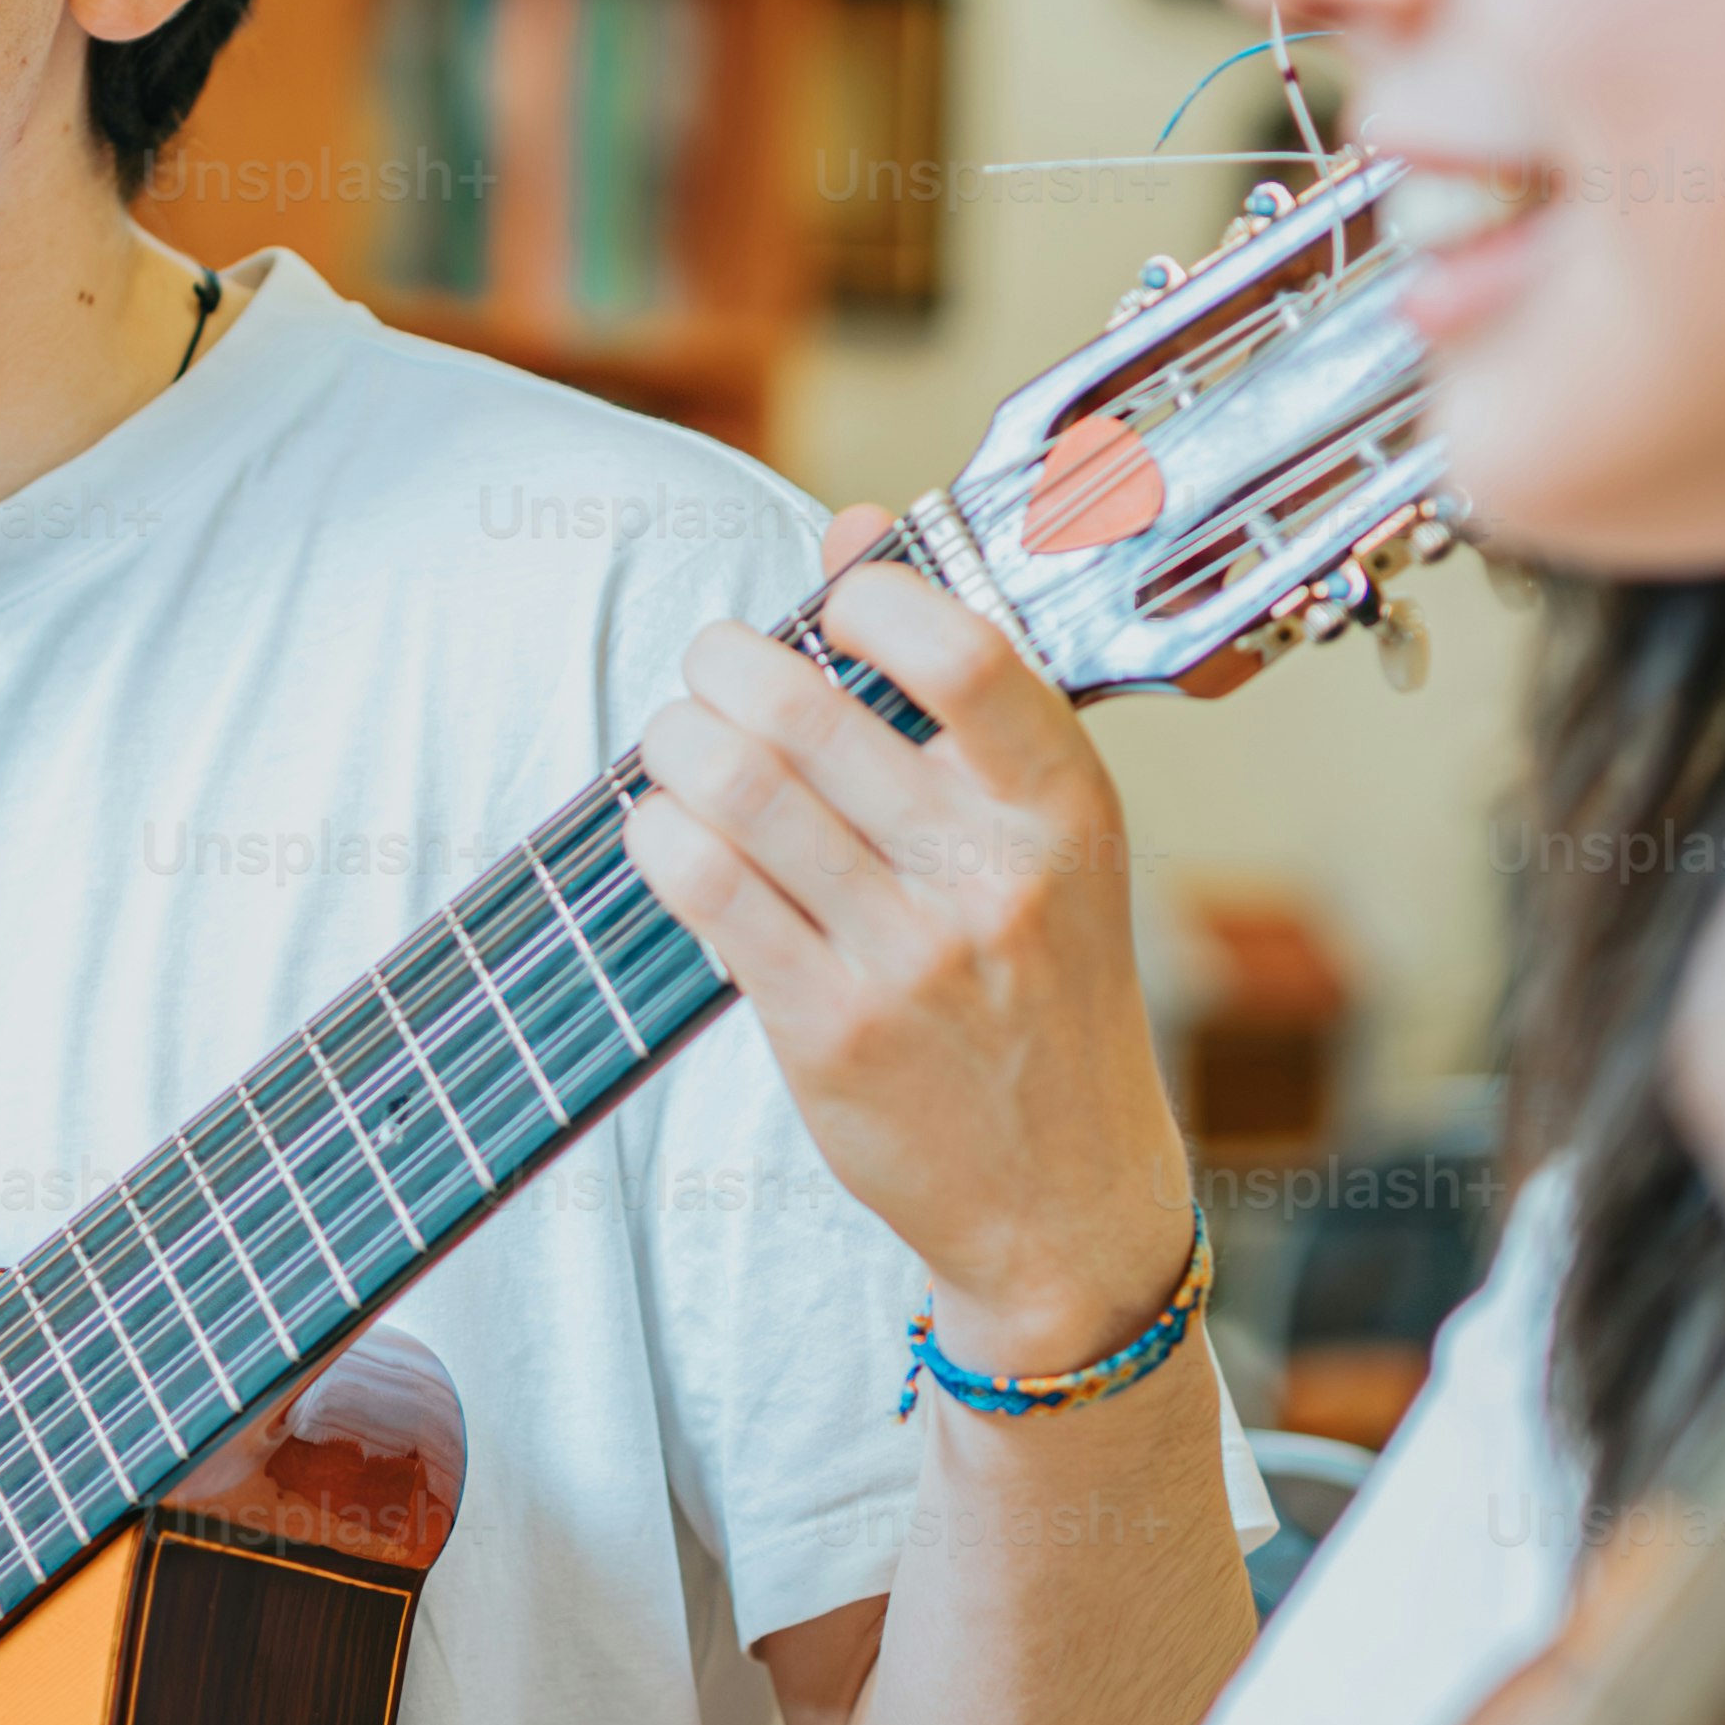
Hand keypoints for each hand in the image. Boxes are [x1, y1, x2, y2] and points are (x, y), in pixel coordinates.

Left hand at [623, 511, 1196, 1373]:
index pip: (965, 655)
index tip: (833, 596)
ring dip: (676, 743)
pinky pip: (707, 893)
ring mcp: (909, 959)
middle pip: (807, 714)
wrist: (1062, 1196)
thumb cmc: (1043, 990)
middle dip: (724, 667)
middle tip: (709, 668)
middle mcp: (992, 878)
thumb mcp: (1047, 839)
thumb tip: (858, 528)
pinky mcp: (829, 1031)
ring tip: (676, 740)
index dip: (872, 595)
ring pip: (739, 793)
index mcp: (1064, 810)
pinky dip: (660, 837)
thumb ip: (958, 687)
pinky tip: (661, 826)